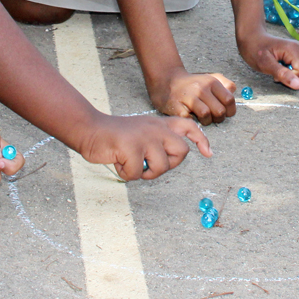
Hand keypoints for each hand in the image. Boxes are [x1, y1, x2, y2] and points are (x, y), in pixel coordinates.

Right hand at [75, 114, 213, 180]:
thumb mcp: (141, 132)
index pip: (188, 126)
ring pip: (162, 166)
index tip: (208, 154)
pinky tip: (118, 162)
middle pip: (182, 152)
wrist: (90, 130)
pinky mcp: (132, 147)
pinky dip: (127, 174)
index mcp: (159, 124)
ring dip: (145, 173)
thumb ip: (158, 142)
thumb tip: (169, 160)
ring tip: (130, 163)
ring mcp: (145, 136)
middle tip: (149, 165)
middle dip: (168, 165)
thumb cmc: (115, 137)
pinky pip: (137, 173)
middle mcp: (156, 128)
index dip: (201, 140)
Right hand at [147, 70, 236, 124]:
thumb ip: (225, 84)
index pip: (229, 100)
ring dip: (207, 122)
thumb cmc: (191, 83)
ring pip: (206, 116)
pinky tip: (192, 117)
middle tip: (213, 117)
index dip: (230, 110)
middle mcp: (201, 88)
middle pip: (219, 111)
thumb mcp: (210, 78)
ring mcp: (188, 98)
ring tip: (203, 118)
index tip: (226, 113)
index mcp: (211, 82)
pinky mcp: (177, 107)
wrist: (167, 80)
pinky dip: (193, 121)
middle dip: (219, 118)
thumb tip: (234, 92)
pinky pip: (191, 120)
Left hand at [237, 28, 298, 90]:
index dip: (289, 78)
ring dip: (288, 75)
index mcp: (295, 50)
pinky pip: (297, 70)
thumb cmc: (255, 50)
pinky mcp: (297, 55)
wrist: (252, 38)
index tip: (275, 74)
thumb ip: (282, 74)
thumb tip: (298, 85)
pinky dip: (288, 72)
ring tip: (276, 67)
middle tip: (274, 70)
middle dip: (289, 77)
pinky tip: (279, 65)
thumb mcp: (265, 64)